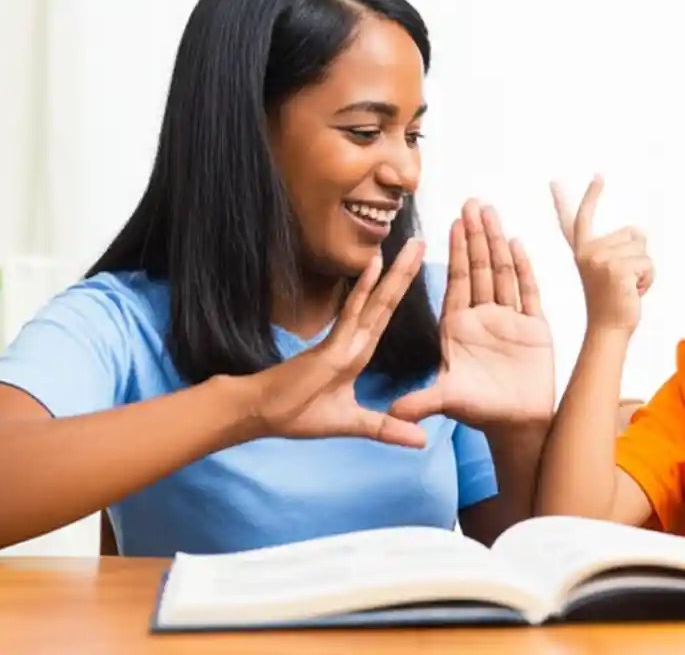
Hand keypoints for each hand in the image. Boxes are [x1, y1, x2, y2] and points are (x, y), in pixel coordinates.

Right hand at [246, 240, 429, 447]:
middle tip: (422, 241)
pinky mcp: (331, 348)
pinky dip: (364, 291)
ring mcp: (343, 341)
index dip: (403, 292)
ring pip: (375, 302)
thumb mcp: (352, 424)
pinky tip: (375, 266)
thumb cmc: (298, 415)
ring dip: (394, 274)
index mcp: (359, 353)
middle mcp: (354, 341)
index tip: (421, 268)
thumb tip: (421, 442)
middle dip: (406, 273)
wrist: (261, 414)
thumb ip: (386, 429)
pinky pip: (352, 315)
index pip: (386, 317)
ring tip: (412, 245)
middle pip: (386, 301)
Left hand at [388, 200, 555, 431]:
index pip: (456, 281)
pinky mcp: (534, 328)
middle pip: (478, 269)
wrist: (517, 425)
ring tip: (493, 213)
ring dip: (497, 243)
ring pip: (502, 273)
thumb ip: (421, 401)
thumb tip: (391, 411)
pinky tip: (518, 244)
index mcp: (458, 327)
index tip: (452, 223)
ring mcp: (509, 320)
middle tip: (472, 203)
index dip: (455, 252)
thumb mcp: (447, 401)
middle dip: (475, 236)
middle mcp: (482, 317)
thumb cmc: (480, 412)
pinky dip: (525, 269)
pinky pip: (528, 293)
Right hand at [551, 175, 653, 331]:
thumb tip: (639, 230)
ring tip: (627, 287)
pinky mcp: (617, 270)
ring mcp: (602, 259)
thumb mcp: (611, 268)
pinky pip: (648, 264)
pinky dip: (648, 279)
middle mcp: (588, 251)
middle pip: (632, 233)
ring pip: (643, 248)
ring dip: (643, 269)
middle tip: (622, 282)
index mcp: (583, 250)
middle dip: (636, 255)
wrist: (608, 329)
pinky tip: (634, 292)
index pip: (579, 217)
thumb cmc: (613, 301)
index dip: (588, 195)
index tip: (584, 176)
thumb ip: (620, 247)